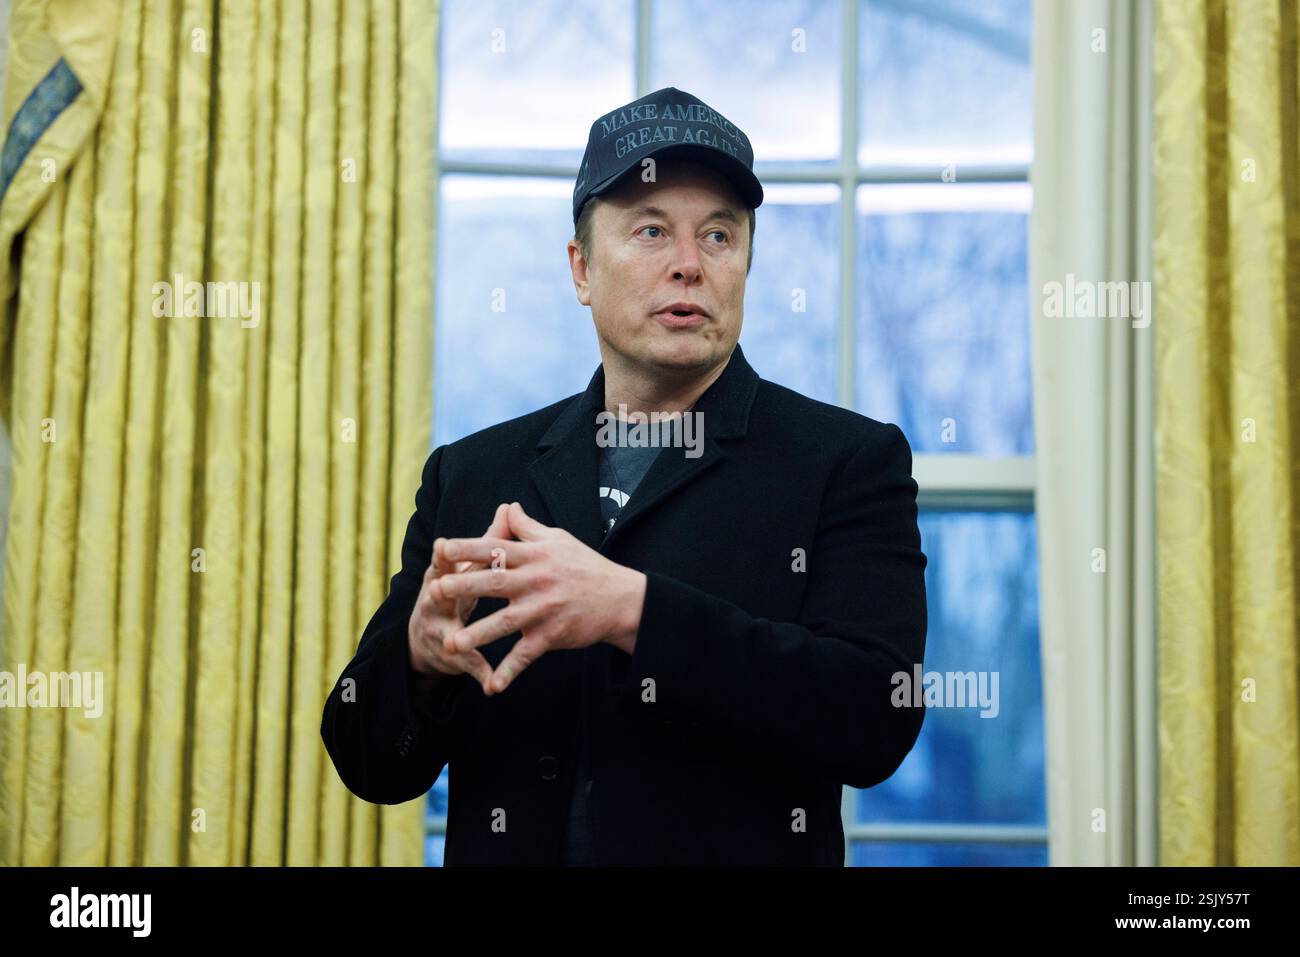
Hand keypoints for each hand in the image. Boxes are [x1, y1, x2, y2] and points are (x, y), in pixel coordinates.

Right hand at [407, 503, 512, 694]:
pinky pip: (468, 664)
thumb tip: (508, 507)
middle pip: (439, 595)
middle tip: (438, 589)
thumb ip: (493, 540)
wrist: (431, 637)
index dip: (447, 555)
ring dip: (454, 638)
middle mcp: (437, 601)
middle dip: (439, 592)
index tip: (443, 545)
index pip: (448, 562)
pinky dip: (479, 673)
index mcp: (445, 577)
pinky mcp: (453, 656)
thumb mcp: (472, 567)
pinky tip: (491, 685)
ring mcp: (442, 630)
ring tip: (456, 643)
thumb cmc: (458, 590)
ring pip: (448, 633)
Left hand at [437, 501, 646, 693]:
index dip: (468, 548)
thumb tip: (507, 507)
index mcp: (534, 556)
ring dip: (477, 635)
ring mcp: (543, 611)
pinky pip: (526, 656)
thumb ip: (527, 527)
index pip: (495, 549)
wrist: (621, 599)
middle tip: (436, 590)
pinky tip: (491, 687)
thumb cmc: (586, 566)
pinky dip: (509, 672)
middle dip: (464, 587)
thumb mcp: (558, 540)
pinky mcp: (551, 636)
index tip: (442, 548)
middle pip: (494, 584)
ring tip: (450, 644)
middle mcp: (536, 582)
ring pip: (504, 624)